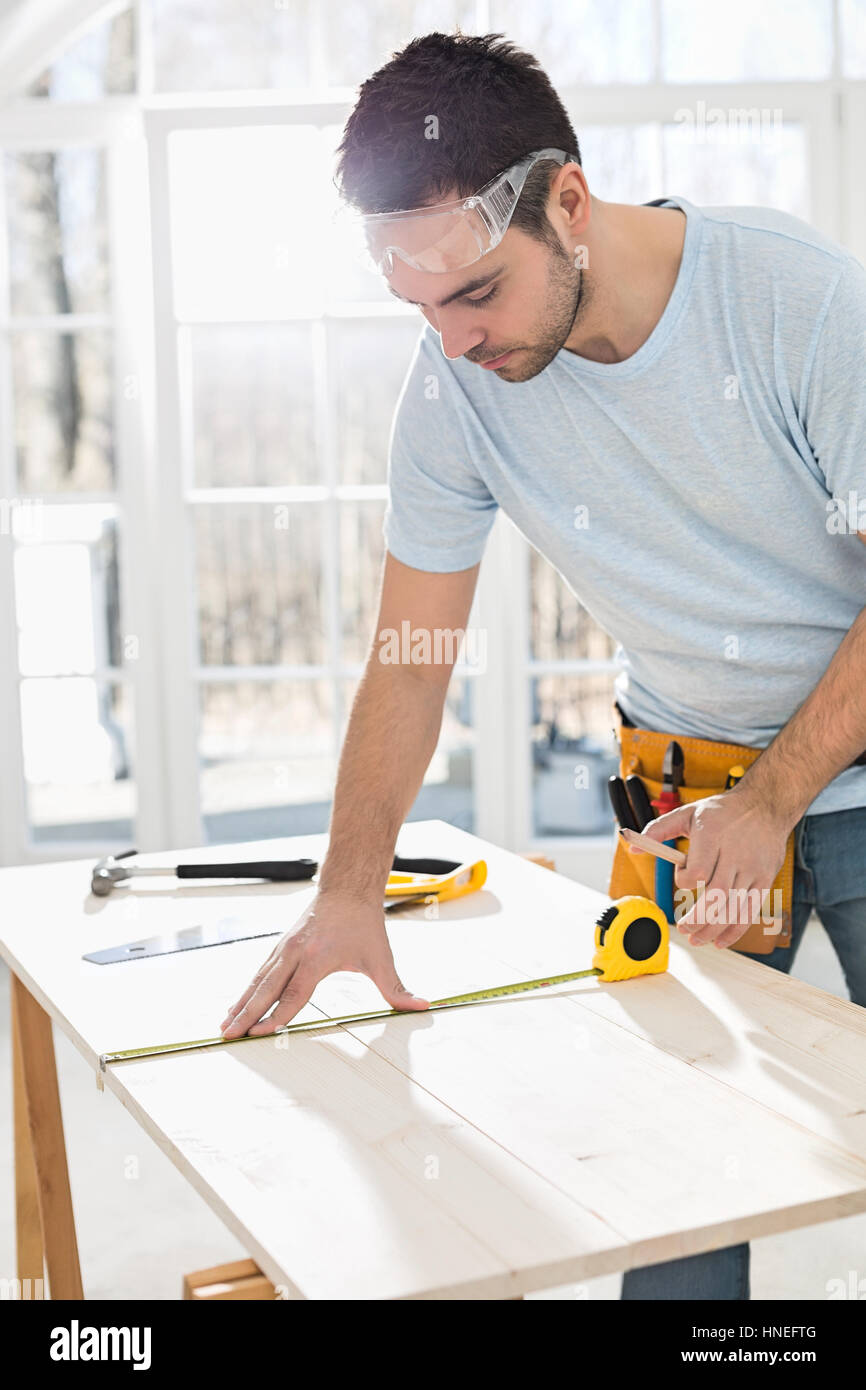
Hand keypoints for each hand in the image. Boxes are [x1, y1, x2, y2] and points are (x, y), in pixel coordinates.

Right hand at [220, 888, 429, 1037]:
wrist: (347, 888)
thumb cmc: (364, 924)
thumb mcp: (381, 957)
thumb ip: (396, 988)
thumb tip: (422, 1007)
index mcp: (318, 957)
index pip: (295, 993)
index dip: (277, 1015)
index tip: (260, 1034)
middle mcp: (295, 953)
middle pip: (267, 989)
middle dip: (246, 1014)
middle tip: (227, 1036)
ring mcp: (285, 948)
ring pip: (258, 980)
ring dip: (240, 1004)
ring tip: (223, 1026)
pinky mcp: (281, 947)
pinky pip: (260, 972)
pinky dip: (246, 990)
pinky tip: (236, 1005)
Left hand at [629, 787, 788, 947]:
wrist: (765, 805)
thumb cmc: (722, 811)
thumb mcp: (688, 813)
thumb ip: (658, 829)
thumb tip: (633, 846)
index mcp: (713, 835)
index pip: (697, 871)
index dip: (684, 880)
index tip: (682, 874)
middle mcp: (735, 853)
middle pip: (716, 896)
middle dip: (697, 919)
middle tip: (684, 929)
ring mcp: (753, 868)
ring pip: (733, 908)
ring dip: (713, 929)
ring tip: (697, 939)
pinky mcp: (765, 879)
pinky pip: (750, 911)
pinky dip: (735, 930)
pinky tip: (720, 940)